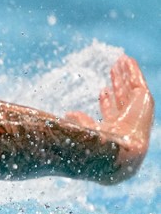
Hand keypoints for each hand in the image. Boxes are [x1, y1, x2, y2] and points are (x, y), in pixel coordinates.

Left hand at [65, 55, 153, 179]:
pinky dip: (133, 71)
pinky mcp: (145, 101)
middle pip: (122, 98)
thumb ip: (79, 122)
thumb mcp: (84, 134)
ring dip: (125, 75)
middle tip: (112, 70)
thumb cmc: (97, 149)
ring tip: (120, 62)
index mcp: (114, 132)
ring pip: (131, 89)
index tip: (102, 90)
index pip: (111, 113)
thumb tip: (67, 114)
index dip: (107, 102)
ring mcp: (137, 111)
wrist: (118, 153)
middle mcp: (127, 122)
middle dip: (117, 84)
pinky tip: (126, 60)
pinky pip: (139, 82)